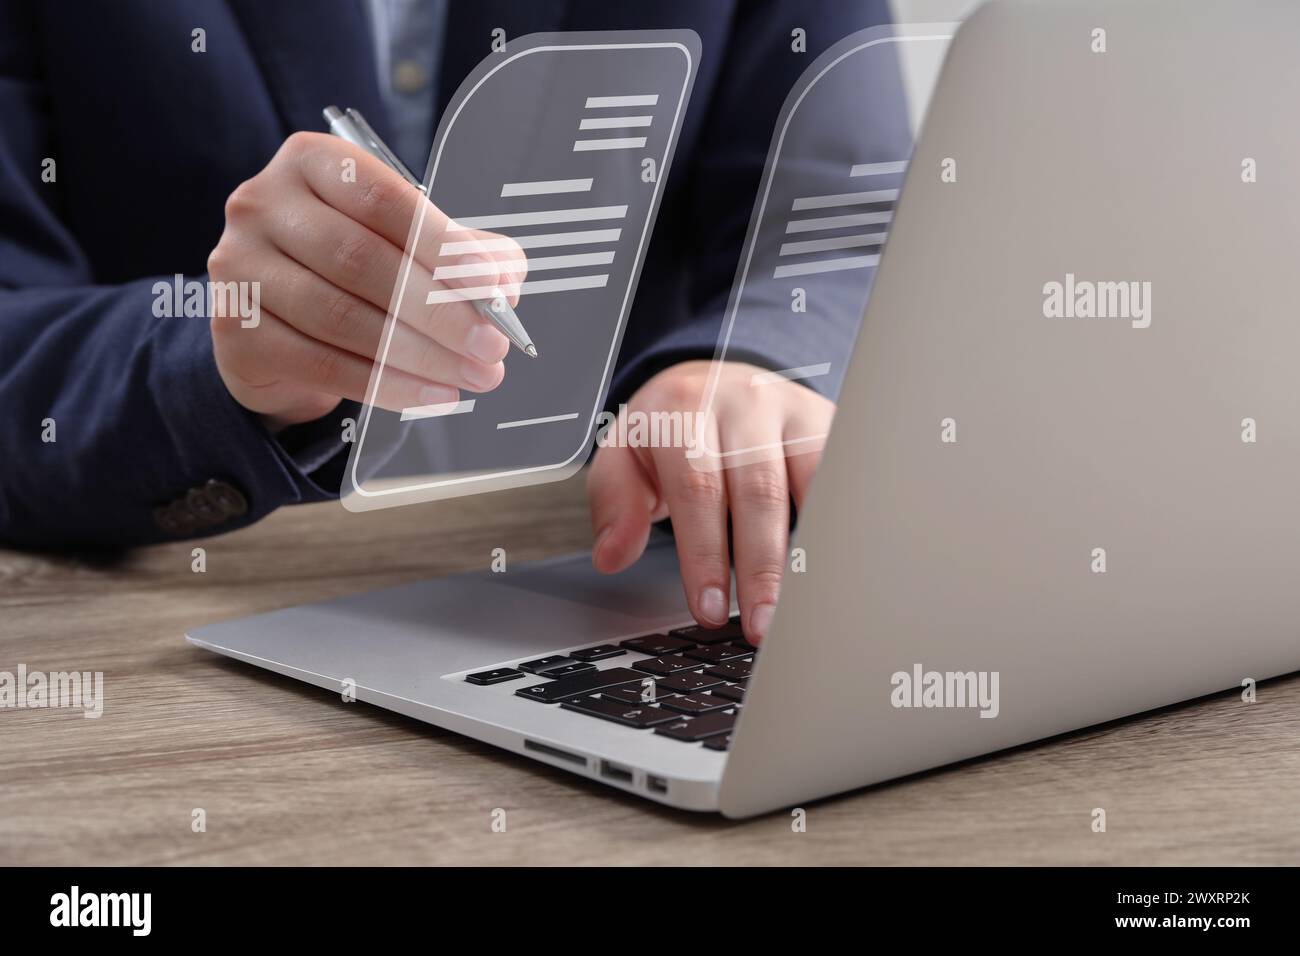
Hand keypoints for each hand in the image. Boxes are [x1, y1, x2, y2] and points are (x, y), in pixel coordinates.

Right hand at [207, 132, 525, 430]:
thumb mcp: (414, 244)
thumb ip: (465, 252)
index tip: (491, 287)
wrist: (282, 325)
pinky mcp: (234, 329)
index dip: (442, 245)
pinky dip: (386, 384)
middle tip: (491, 346)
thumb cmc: (358, 271)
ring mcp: (238, 266)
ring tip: (472, 377)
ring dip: (420, 354)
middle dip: (438, 311)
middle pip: (361, 260)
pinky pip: (319, 363)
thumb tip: (504, 284)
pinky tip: (431, 393)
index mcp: (313, 161)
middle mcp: (263, 203)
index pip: (382, 198)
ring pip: (341, 317)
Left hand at [586, 360, 833, 642]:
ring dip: (806, 554)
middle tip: (759, 625)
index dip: (705, 554)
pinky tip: (831, 569)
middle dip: (760, 568)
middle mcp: (742, 400)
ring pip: (810, 485)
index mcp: (684, 407)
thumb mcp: (624, 456)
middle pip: (758, 491)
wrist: (711, 378)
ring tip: (800, 610)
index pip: (697, 488)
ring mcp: (791, 408)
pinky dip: (839, 525)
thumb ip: (615, 504)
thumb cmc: (668, 430)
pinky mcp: (826, 422)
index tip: (709, 609)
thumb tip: (613, 556)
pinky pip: (841, 477)